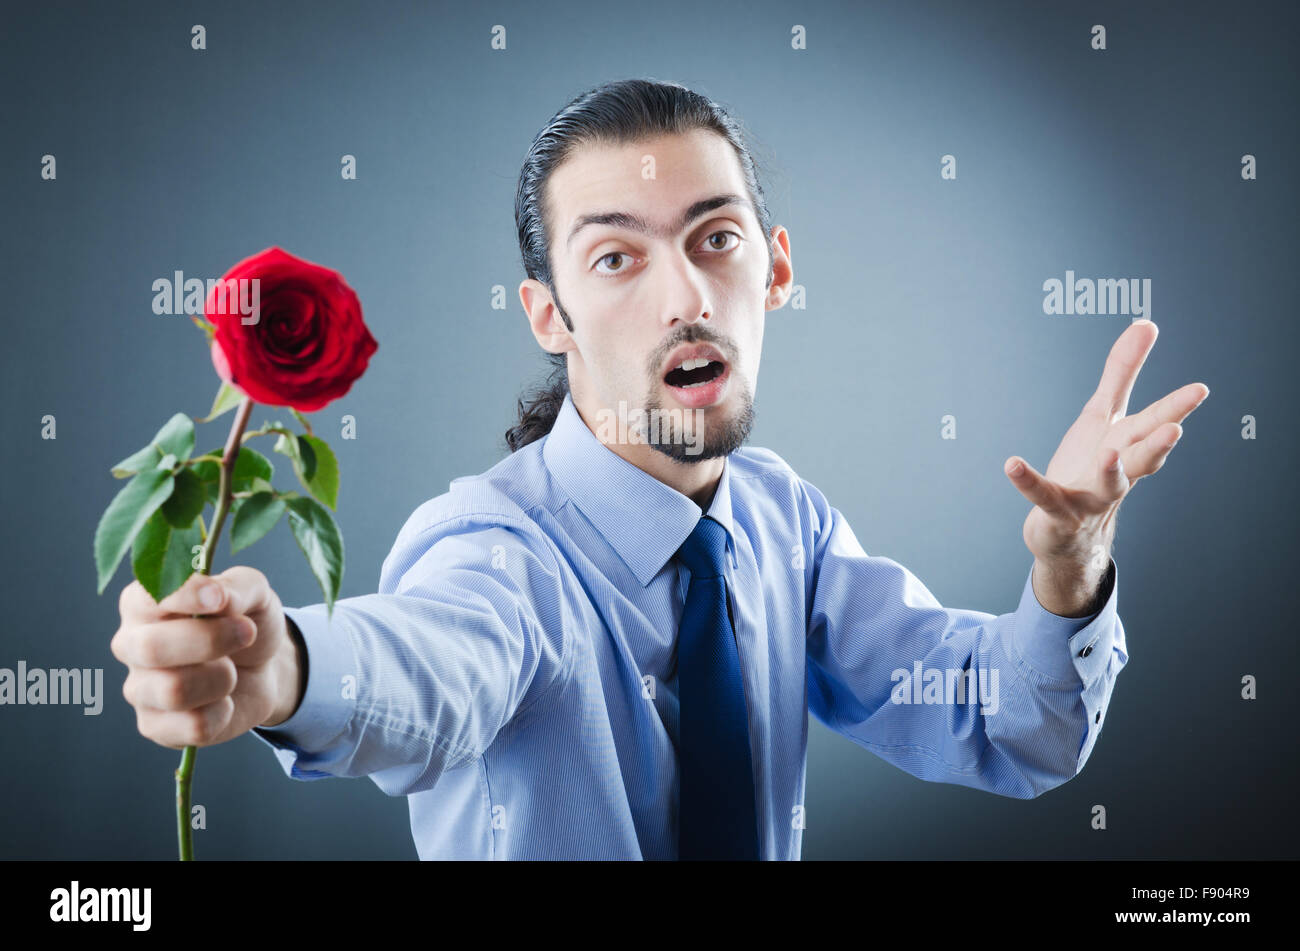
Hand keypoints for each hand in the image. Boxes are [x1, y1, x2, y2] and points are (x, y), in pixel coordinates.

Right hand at [111, 567, 301, 748]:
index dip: (184, 597)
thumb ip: (237, 586)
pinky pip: (193, 725)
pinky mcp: (155, 727)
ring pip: (173, 690)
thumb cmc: (245, 620)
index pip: (147, 598)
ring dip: (222, 678)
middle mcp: (130, 644)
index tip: (220, 599)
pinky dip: (223, 712)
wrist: (264, 668)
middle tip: (247, 633)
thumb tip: (218, 596)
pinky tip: (224, 700)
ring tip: (232, 670)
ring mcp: (138, 688)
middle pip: (151, 648)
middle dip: (210, 641)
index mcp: (143, 603)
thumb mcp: (253, 591)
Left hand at [1004, 319, 1208, 614]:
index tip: (1199, 389)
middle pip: (1142, 458)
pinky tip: (1012, 464)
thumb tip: (1147, 324)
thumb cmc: (1089, 466)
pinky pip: (1043, 497)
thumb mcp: (1103, 415)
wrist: (1068, 532)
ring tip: (1109, 453)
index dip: (1177, 408)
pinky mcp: (1056, 512)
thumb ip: (1123, 372)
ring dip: (1110, 470)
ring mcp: (1089, 496)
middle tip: (1176, 430)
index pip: (1156, 425)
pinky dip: (1028, 482)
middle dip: (1159, 444)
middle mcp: (1116, 473)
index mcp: (1129, 446)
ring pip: (1106, 485)